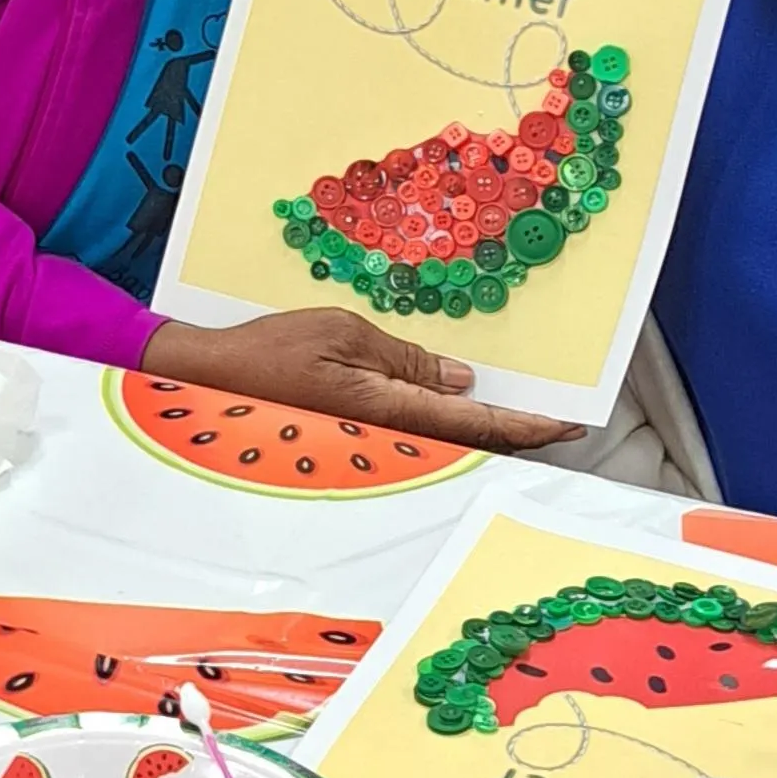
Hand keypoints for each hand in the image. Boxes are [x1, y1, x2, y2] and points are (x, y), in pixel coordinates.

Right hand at [139, 307, 580, 454]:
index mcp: (391, 409)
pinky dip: (452, 430)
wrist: (207, 381)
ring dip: (488, 435)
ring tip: (528, 421)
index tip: (570, 424)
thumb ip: (405, 360)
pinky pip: (417, 439)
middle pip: (471, 443)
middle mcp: (389, 438)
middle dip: (519, 435)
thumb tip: (462, 381)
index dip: (529, 426)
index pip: (479, 423)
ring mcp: (372, 445)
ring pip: (447, 445)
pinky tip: (465, 416)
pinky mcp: (356, 441)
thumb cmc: (269, 351)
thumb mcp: (344, 332)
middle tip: (564, 426)